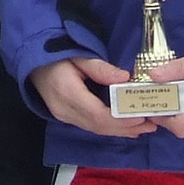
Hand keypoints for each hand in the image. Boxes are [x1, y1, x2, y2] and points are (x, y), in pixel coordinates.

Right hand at [30, 55, 157, 138]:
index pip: (99, 114)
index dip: (122, 119)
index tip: (143, 116)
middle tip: (151, 125)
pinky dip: (110, 128)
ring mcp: (64, 116)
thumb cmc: (56, 54)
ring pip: (96, 129)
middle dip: (126, 128)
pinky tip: (126, 128)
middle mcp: (65, 110)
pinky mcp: (66, 117)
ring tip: (145, 128)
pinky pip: (91, 127)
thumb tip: (125, 78)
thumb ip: (100, 68)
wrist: (32, 62)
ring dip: (121, 130)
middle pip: (100, 126)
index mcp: (68, 93)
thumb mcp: (78, 55)